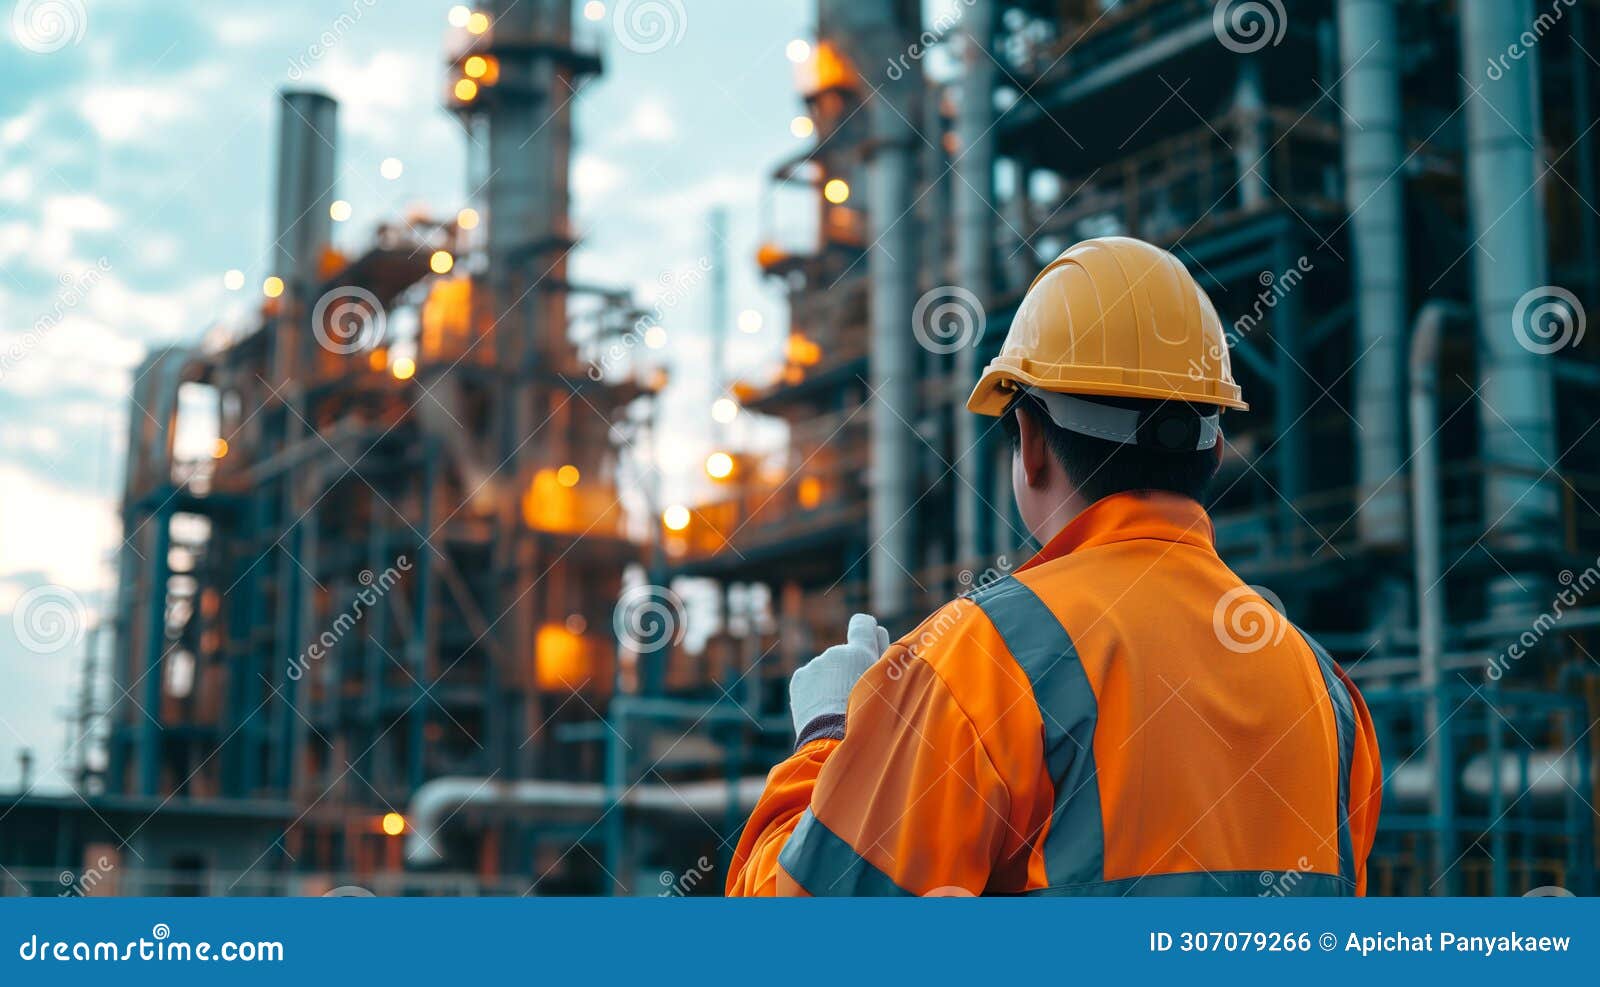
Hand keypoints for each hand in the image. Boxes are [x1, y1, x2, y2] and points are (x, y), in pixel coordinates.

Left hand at [789, 613, 890, 742]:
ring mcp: (814, 665)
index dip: (867, 628)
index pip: (862, 624)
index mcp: (859, 651)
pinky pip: (812, 679)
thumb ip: (882, 655)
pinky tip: (823, 709)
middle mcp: (835, 652)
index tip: (869, 631)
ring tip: (838, 708)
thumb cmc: (867, 715)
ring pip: (828, 669)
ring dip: (832, 682)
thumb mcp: (885, 685)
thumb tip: (876, 630)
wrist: (830, 740)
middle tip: (855, 694)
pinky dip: (817, 690)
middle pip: (845, 654)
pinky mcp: (799, 678)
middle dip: (850, 667)